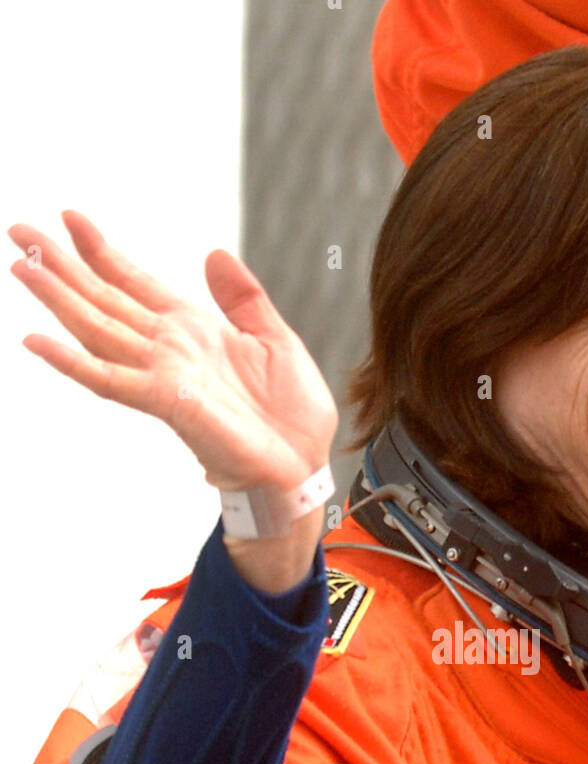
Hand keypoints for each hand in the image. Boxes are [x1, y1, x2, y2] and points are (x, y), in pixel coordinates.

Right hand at [8, 210, 338, 495]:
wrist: (302, 465)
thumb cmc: (291, 415)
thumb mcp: (276, 339)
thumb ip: (243, 298)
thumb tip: (213, 252)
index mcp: (194, 329)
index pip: (136, 282)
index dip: (103, 251)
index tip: (70, 217)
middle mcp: (169, 348)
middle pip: (104, 299)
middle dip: (62, 265)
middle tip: (19, 230)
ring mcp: (162, 374)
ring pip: (96, 328)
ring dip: (57, 298)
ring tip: (20, 265)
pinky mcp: (165, 401)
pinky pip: (109, 379)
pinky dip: (71, 362)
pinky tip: (36, 340)